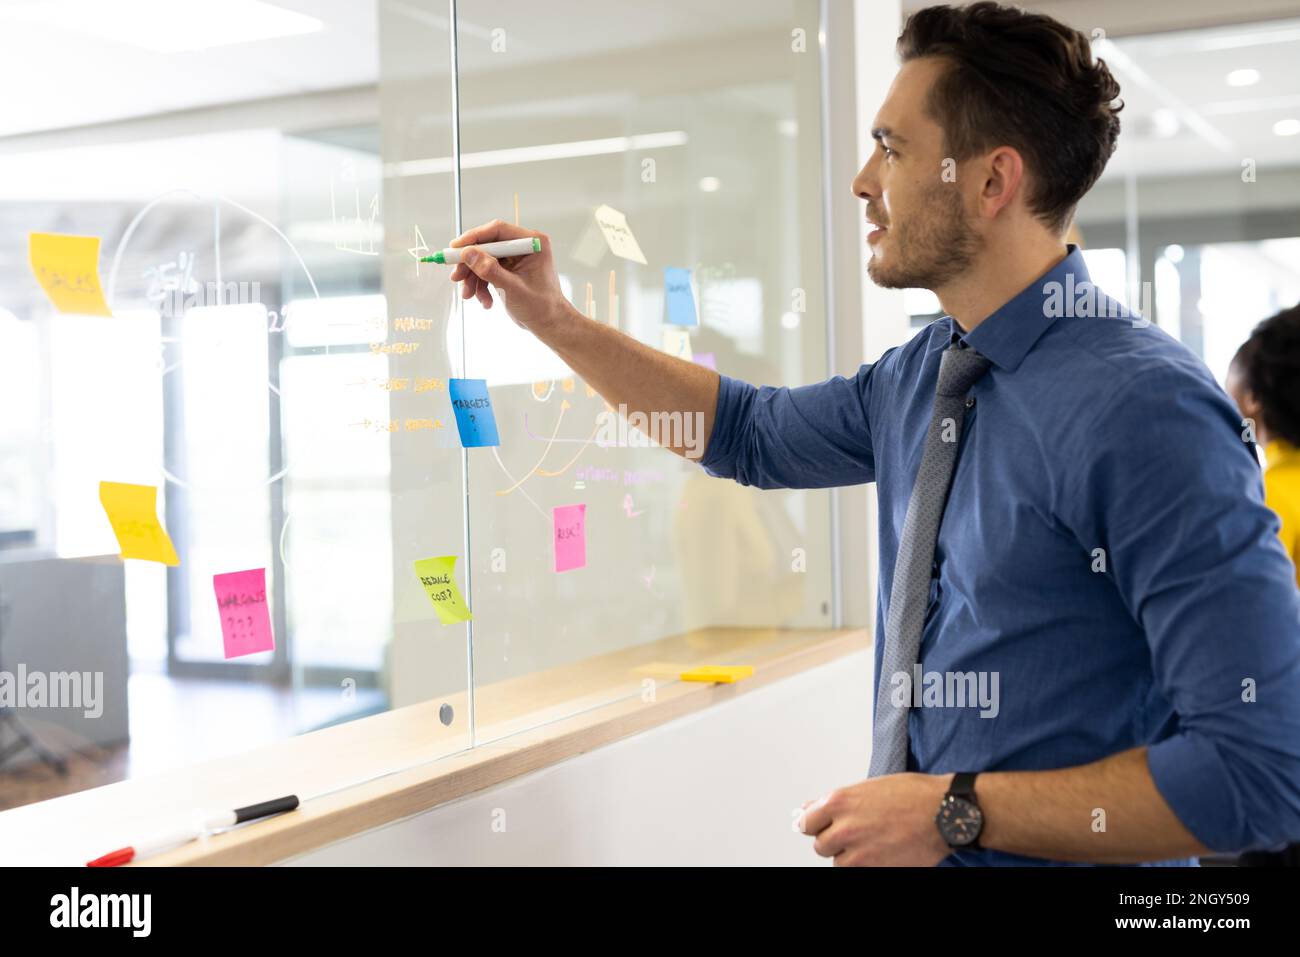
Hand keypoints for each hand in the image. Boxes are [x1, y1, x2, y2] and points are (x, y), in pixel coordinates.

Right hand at [448, 220, 572, 332]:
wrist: (549, 324)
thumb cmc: (541, 307)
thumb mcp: (513, 289)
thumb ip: (490, 270)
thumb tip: (468, 253)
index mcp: (532, 243)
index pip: (497, 231)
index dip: (474, 237)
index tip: (455, 248)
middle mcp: (523, 246)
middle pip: (487, 245)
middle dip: (470, 263)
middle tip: (456, 276)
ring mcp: (515, 258)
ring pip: (483, 260)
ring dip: (473, 278)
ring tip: (468, 295)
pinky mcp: (508, 270)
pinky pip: (487, 271)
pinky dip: (481, 286)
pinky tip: (485, 301)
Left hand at [799, 773, 953, 865]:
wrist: (945, 813)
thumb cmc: (914, 795)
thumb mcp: (869, 787)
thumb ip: (837, 802)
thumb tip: (811, 808)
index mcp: (839, 802)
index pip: (806, 822)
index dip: (815, 824)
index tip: (820, 827)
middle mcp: (844, 828)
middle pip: (821, 845)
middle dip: (834, 841)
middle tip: (853, 834)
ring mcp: (859, 853)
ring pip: (838, 863)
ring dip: (849, 856)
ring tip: (871, 843)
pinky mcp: (874, 869)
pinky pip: (858, 871)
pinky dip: (866, 865)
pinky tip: (881, 852)